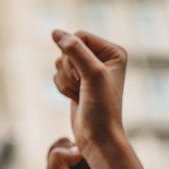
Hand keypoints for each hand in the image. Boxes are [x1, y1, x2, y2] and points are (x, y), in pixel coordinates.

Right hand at [52, 29, 126, 156]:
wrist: (97, 137)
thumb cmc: (102, 108)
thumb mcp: (91, 74)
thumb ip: (74, 50)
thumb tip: (55, 32)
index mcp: (113, 51)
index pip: (79, 36)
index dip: (74, 55)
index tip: (85, 77)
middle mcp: (102, 58)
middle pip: (68, 48)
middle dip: (69, 69)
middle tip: (84, 87)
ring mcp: (89, 70)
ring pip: (60, 61)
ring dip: (65, 80)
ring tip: (80, 94)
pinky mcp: (78, 81)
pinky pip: (57, 74)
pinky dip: (62, 87)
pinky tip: (75, 98)